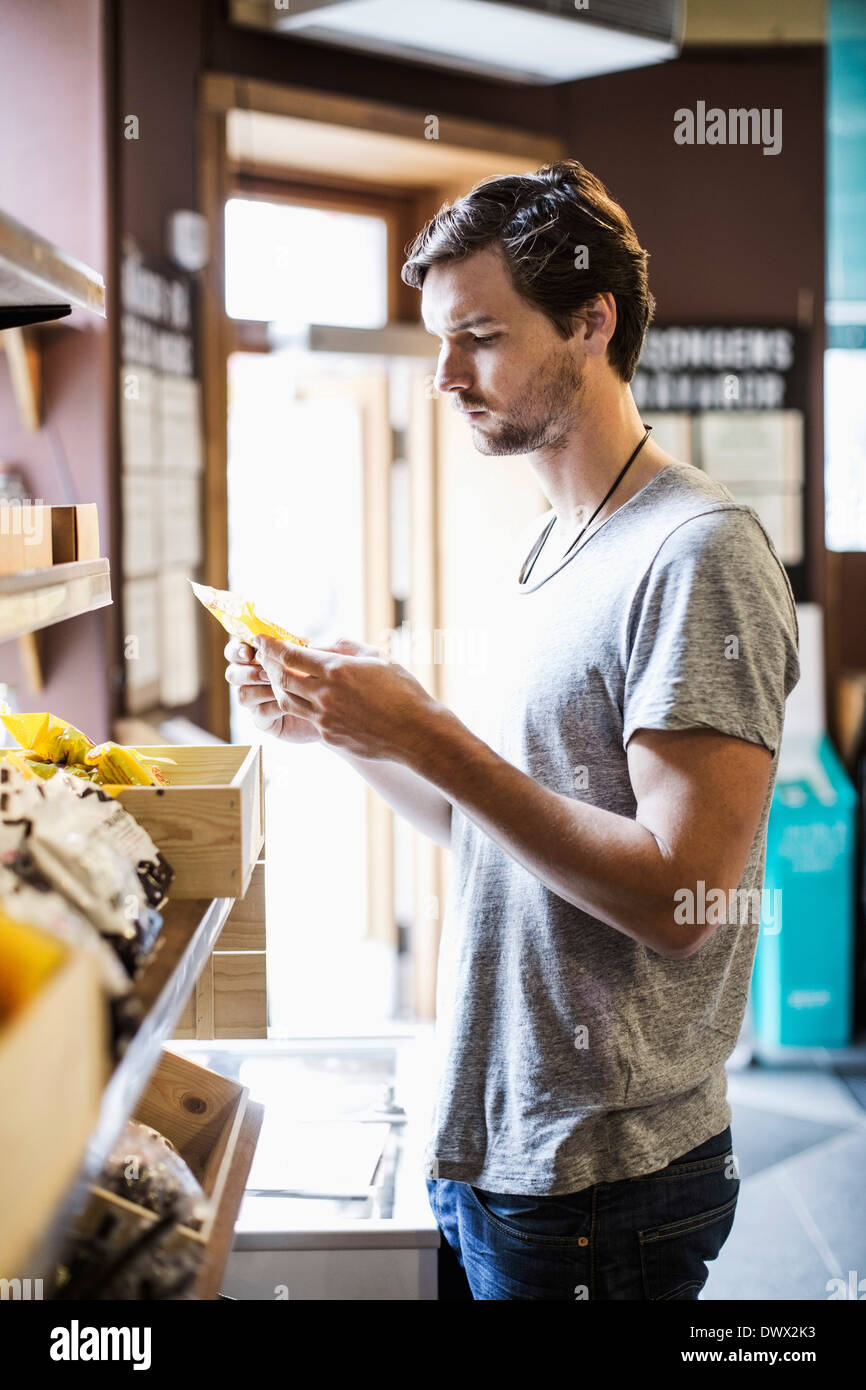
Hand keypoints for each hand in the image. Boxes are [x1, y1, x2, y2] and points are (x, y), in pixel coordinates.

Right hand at [223, 638, 320, 743]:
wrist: (334, 706)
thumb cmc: (323, 676)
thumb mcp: (316, 656)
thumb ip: (302, 646)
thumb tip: (299, 641)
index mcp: (258, 658)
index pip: (236, 651)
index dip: (237, 651)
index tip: (250, 652)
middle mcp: (253, 679)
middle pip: (232, 673)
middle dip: (246, 672)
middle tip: (266, 672)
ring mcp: (257, 701)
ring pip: (243, 694)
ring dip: (261, 689)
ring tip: (282, 687)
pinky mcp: (265, 721)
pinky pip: (260, 713)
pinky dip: (274, 706)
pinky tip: (292, 703)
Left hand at [251, 633, 441, 762]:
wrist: (416, 732)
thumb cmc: (402, 690)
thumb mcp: (376, 656)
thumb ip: (344, 646)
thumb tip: (319, 644)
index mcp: (336, 670)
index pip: (289, 656)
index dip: (270, 646)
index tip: (260, 639)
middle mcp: (325, 695)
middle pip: (280, 678)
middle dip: (268, 665)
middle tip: (265, 657)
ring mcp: (325, 719)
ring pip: (286, 701)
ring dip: (278, 687)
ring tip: (280, 678)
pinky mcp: (329, 736)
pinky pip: (306, 718)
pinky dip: (300, 705)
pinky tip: (306, 699)